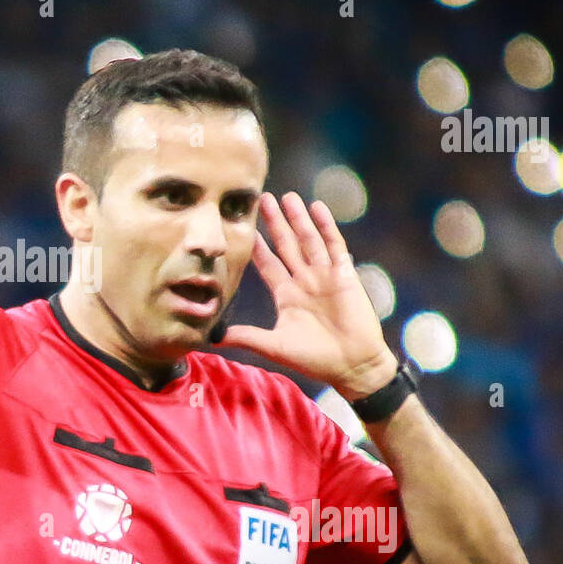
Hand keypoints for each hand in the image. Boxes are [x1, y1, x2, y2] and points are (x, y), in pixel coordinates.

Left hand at [217, 191, 397, 401]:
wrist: (352, 366)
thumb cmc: (314, 359)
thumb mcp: (274, 345)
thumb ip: (245, 336)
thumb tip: (211, 337)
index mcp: (287, 295)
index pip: (268, 264)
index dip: (257, 246)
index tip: (245, 228)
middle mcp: (305, 281)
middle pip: (286, 245)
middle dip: (275, 222)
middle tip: (262, 198)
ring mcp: (325, 276)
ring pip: (308, 240)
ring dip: (298, 218)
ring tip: (287, 196)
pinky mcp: (344, 275)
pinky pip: (334, 245)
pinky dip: (325, 226)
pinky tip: (317, 207)